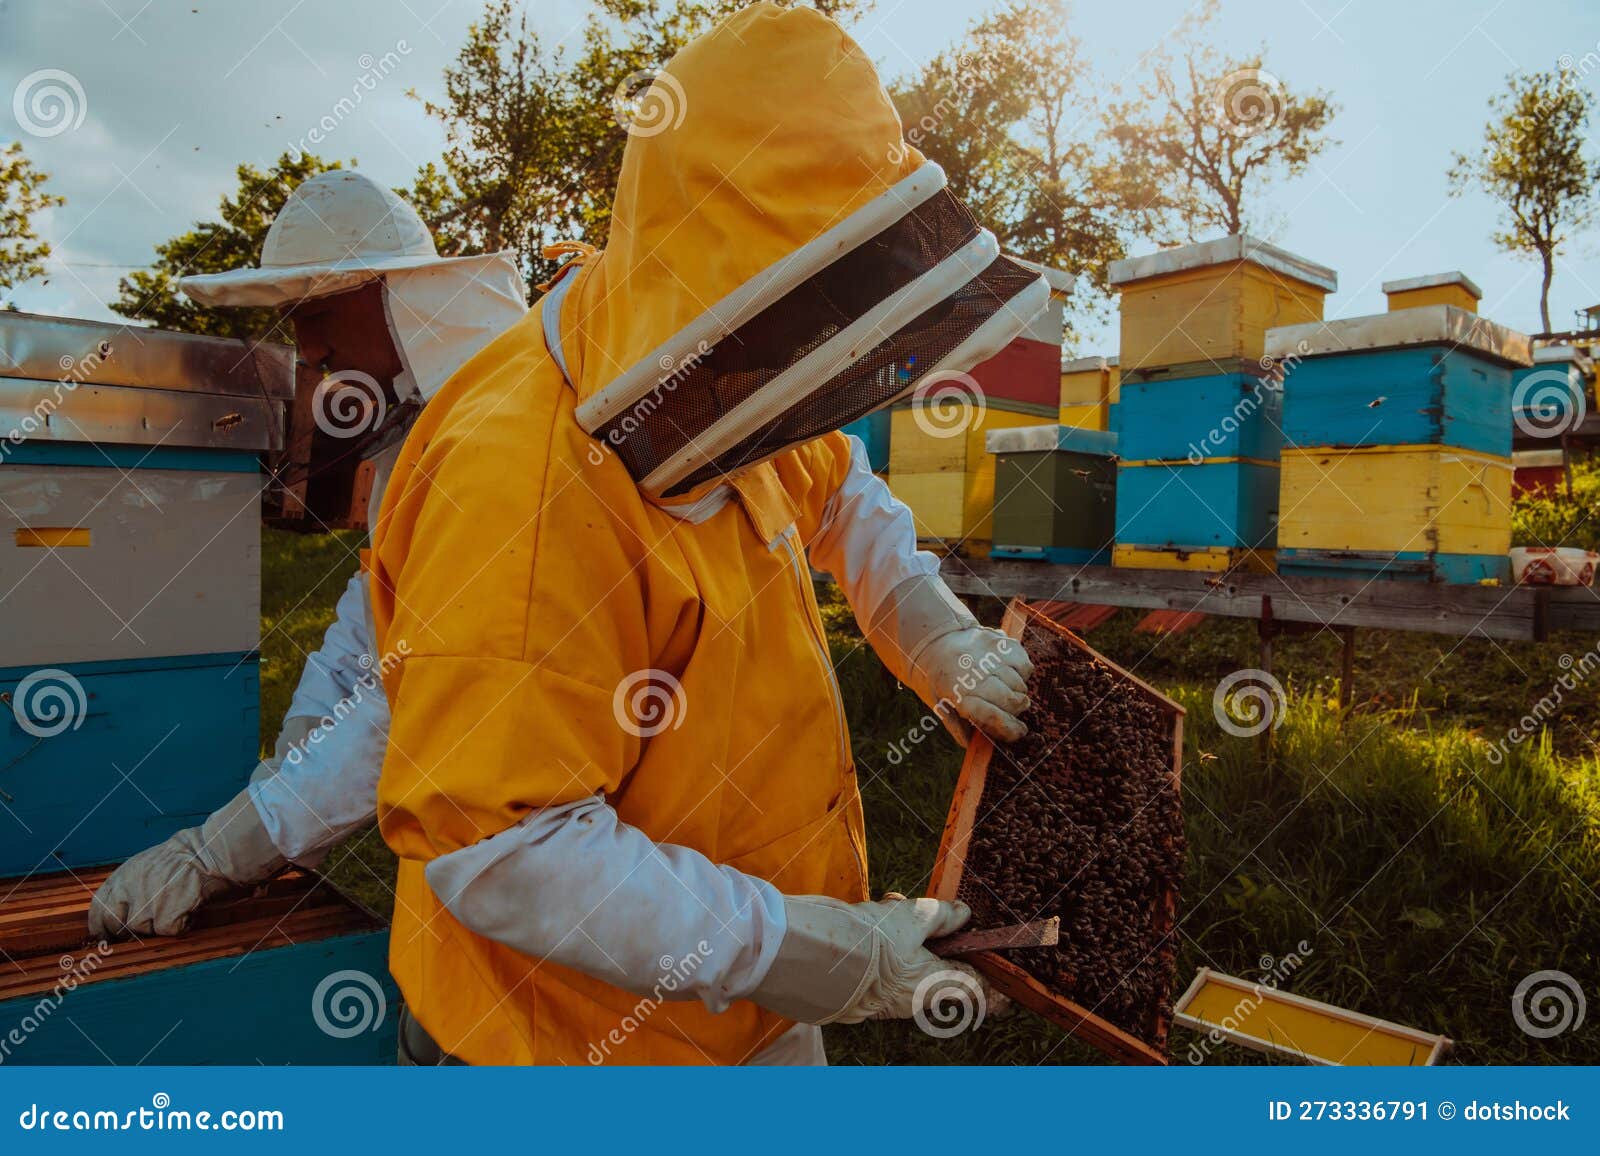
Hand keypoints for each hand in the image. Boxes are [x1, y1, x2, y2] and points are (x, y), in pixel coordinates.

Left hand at [89, 789, 285, 938]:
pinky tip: (191, 909)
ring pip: (143, 931)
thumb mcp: (151, 861)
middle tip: (148, 925)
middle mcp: (129, 891)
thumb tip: (124, 905)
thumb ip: (133, 882)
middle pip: (114, 925)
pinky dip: (182, 925)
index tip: (107, 933)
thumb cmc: (191, 852)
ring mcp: (146, 906)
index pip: (98, 907)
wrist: (215, 850)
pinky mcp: (165, 919)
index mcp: (123, 875)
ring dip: (160, 924)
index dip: (101, 924)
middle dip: (127, 931)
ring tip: (178, 906)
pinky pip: (169, 932)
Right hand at [750, 892, 989, 1024]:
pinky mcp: (854, 987)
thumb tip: (963, 914)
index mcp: (929, 988)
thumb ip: (939, 916)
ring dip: (907, 932)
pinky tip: (870, 912)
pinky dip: (882, 939)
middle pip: (939, 973)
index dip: (995, 988)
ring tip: (891, 903)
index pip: (975, 993)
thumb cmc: (860, 942)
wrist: (798, 957)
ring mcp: (880, 996)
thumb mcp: (907, 919)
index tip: (1009, 988)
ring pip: (908, 963)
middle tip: (936, 913)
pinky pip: (880, 963)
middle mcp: (907, 1000)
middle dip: (938, 939)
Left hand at [866, 575, 1033, 745]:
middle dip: (1015, 710)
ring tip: (1007, 690)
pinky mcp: (1002, 643)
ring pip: (1019, 684)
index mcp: (958, 692)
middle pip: (1011, 700)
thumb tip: (971, 745)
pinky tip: (1011, 674)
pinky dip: (1023, 674)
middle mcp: (975, 674)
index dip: (1009, 729)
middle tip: (1012, 711)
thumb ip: (954, 725)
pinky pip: (1025, 666)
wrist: (936, 640)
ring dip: (1018, 693)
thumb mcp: (939, 704)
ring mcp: (990, 656)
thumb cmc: (940, 679)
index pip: (992, 716)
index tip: (1018, 733)